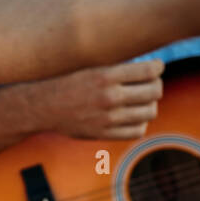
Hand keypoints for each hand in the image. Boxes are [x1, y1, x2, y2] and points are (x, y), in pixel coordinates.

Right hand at [27, 60, 163, 138]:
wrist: (41, 106)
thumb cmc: (66, 82)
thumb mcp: (89, 68)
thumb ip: (117, 69)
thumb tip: (151, 68)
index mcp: (105, 76)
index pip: (149, 71)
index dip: (157, 67)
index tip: (155, 67)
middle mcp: (109, 97)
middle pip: (154, 91)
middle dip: (156, 84)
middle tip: (150, 82)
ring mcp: (108, 118)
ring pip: (150, 111)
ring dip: (150, 104)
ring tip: (142, 99)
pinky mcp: (105, 133)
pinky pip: (138, 130)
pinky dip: (141, 122)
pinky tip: (133, 115)